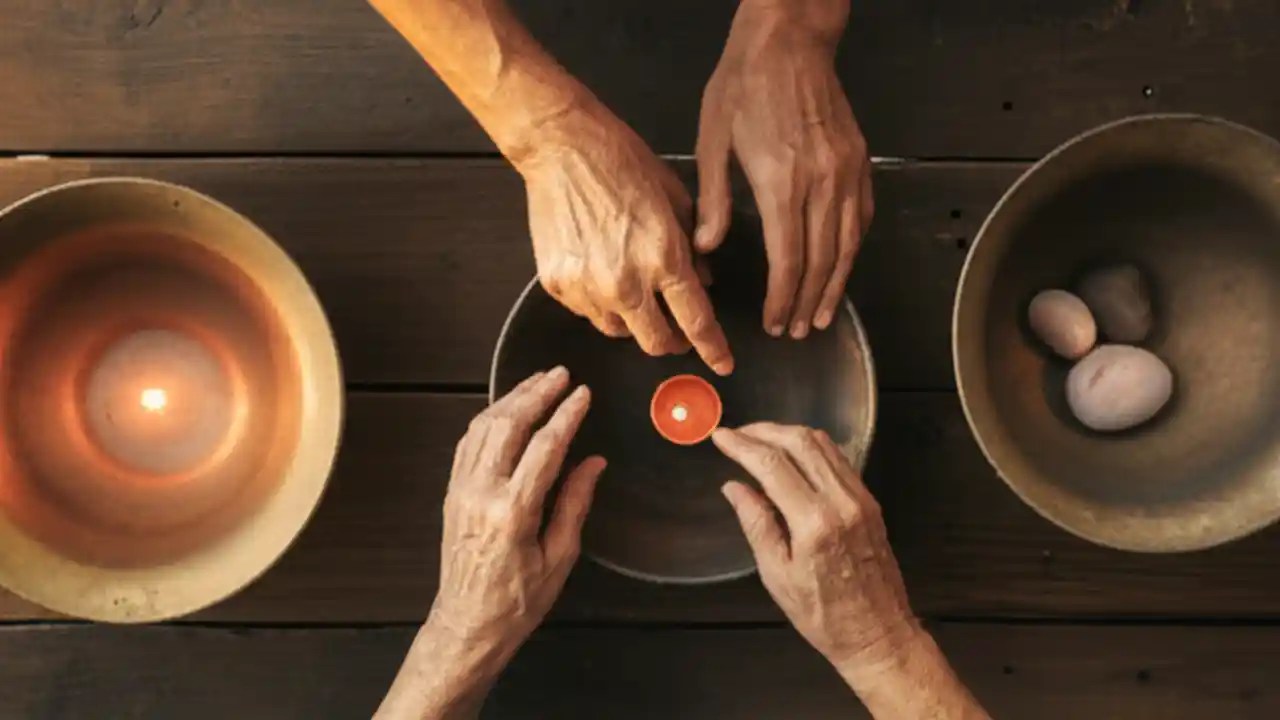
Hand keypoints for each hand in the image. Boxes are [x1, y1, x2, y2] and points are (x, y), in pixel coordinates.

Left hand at [430, 367, 604, 658]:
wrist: (468, 623)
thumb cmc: (518, 600)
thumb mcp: (559, 557)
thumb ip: (575, 503)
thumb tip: (594, 462)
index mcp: (514, 512)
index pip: (545, 447)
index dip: (566, 415)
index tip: (583, 394)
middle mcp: (482, 493)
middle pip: (509, 425)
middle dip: (537, 393)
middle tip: (561, 374)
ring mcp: (461, 490)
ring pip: (484, 427)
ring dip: (512, 399)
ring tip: (538, 381)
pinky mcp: (452, 492)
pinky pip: (468, 443)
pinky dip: (489, 418)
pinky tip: (506, 408)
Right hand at [517, 101, 733, 374]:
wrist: (560, 145)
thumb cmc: (620, 160)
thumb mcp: (675, 197)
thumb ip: (694, 245)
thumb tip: (703, 279)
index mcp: (663, 258)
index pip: (696, 321)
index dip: (713, 349)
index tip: (722, 364)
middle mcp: (626, 283)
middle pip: (656, 342)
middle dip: (672, 341)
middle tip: (676, 330)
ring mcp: (588, 288)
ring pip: (619, 332)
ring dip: (634, 322)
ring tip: (635, 293)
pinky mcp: (558, 285)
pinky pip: (587, 312)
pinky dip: (600, 303)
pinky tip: (602, 273)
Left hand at [697, 0, 872, 338]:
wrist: (788, 40)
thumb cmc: (745, 85)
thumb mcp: (713, 139)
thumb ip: (713, 200)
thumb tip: (708, 247)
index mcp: (782, 182)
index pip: (788, 258)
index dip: (782, 297)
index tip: (775, 322)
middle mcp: (821, 182)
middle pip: (821, 260)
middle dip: (807, 302)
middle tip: (797, 331)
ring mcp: (846, 172)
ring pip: (847, 244)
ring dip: (835, 285)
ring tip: (821, 314)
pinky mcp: (859, 161)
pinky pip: (862, 216)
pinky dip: (853, 248)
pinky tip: (842, 266)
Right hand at [713, 423, 913, 667]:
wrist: (878, 634)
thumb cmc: (824, 616)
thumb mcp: (777, 576)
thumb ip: (756, 524)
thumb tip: (734, 487)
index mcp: (815, 523)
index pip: (773, 466)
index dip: (743, 446)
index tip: (721, 437)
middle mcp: (842, 502)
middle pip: (801, 443)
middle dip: (764, 430)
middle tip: (738, 433)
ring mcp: (861, 499)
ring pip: (824, 444)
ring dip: (788, 433)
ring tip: (760, 438)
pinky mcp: (870, 502)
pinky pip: (839, 460)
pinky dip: (811, 448)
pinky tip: (792, 455)